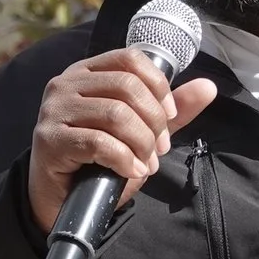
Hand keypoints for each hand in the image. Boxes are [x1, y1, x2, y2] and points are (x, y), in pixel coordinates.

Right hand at [27, 48, 218, 227]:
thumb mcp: (139, 132)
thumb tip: (208, 87)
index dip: (158, 86)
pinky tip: (129, 172)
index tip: (168, 116)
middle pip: (127, 86)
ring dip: (141, 144)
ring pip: (116, 114)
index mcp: (86, 73)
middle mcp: (65, 84)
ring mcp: (54, 111)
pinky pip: (99, 142)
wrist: (61, 200)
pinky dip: (124, 160)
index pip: (130, 59)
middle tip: (158, 150)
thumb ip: (170, 112)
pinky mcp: (49, 140)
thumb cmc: (98, 162)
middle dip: (154, 122)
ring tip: (144, 163)